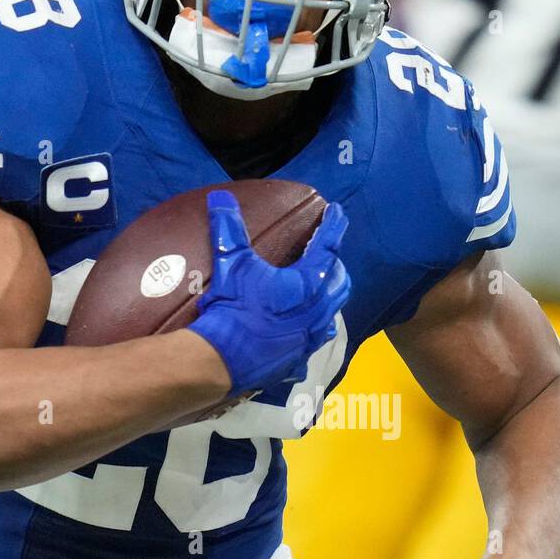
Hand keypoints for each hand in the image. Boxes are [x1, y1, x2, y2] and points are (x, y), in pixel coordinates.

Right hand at [188, 191, 350, 395]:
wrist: (223, 360)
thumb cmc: (234, 308)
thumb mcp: (231, 263)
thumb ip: (228, 228)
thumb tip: (220, 198)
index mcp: (309, 283)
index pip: (329, 245)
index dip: (333, 225)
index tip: (337, 212)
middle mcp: (318, 311)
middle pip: (339, 282)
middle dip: (336, 266)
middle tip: (326, 255)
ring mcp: (310, 339)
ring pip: (330, 315)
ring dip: (328, 300)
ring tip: (318, 293)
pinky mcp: (297, 360)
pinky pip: (311, 345)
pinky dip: (309, 334)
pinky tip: (299, 334)